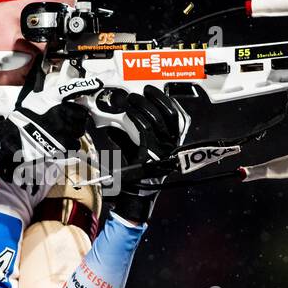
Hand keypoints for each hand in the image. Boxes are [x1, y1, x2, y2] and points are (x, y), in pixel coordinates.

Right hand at [0, 48, 89, 189]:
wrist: (15, 138)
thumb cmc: (21, 116)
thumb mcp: (28, 94)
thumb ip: (36, 79)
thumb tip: (37, 62)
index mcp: (52, 98)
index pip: (73, 88)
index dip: (87, 85)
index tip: (98, 83)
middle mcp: (61, 112)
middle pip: (81, 112)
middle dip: (76, 115)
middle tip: (66, 117)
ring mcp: (64, 129)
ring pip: (79, 128)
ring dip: (74, 129)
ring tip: (61, 129)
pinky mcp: (64, 144)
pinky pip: (75, 142)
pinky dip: (71, 142)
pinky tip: (60, 140)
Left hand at [87, 85, 187, 223]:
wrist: (134, 197)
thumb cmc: (134, 175)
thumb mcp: (132, 151)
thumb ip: (126, 137)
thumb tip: (113, 126)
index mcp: (170, 143)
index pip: (175, 116)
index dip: (164, 101)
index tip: (151, 90)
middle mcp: (170, 147)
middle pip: (167, 116)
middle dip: (153, 101)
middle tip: (137, 94)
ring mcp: (162, 152)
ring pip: (155, 122)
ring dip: (141, 108)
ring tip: (130, 101)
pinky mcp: (151, 156)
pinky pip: (144, 133)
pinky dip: (134, 121)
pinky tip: (126, 117)